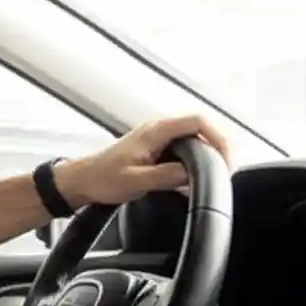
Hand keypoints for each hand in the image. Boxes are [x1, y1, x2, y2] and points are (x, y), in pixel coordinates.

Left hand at [55, 114, 231, 207]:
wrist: (80, 182)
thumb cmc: (101, 179)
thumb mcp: (136, 181)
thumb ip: (168, 176)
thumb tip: (194, 175)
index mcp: (156, 131)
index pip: (199, 122)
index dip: (219, 139)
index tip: (225, 161)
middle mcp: (159, 130)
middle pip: (201, 130)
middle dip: (216, 150)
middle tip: (223, 172)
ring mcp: (157, 140)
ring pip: (193, 142)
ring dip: (205, 158)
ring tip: (212, 178)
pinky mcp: (155, 152)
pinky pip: (182, 153)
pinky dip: (191, 166)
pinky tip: (190, 184)